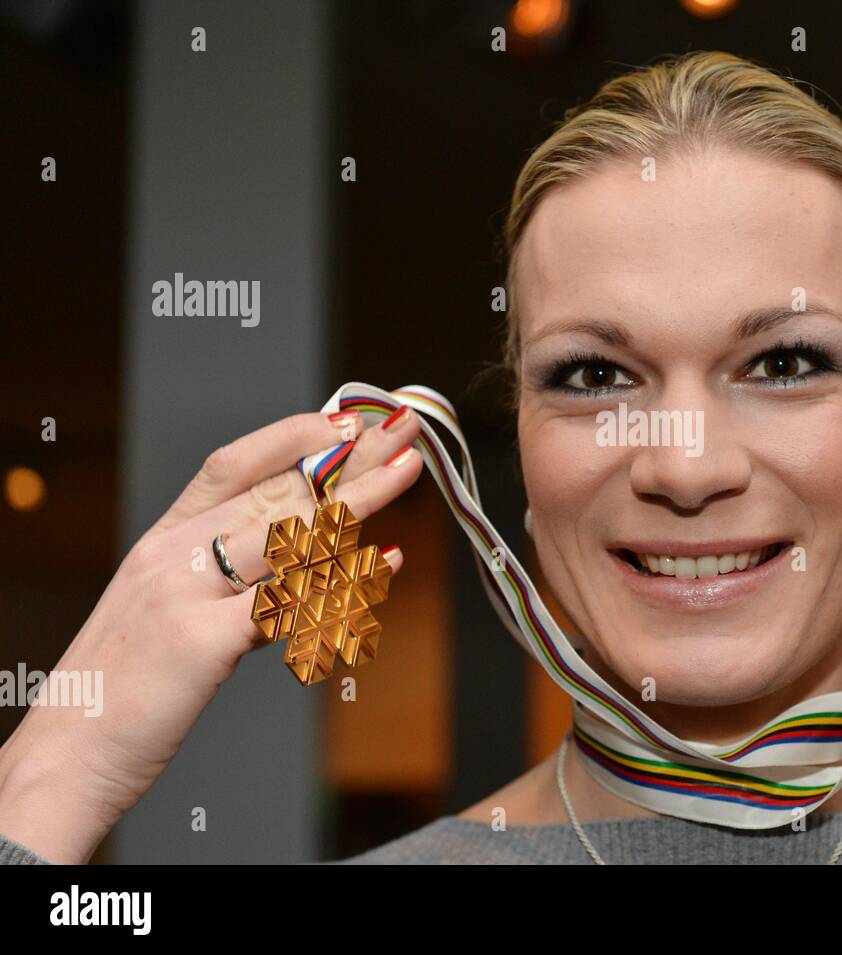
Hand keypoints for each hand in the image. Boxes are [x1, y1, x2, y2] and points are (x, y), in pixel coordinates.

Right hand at [0, 406, 423, 862]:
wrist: (66, 758)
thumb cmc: (123, 692)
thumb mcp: (167, 614)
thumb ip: (231, 582)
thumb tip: (306, 560)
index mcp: (162, 542)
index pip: (234, 464)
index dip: (294, 436)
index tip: (346, 421)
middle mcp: (173, 556)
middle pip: (279, 491)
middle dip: (349, 457)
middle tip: (403, 429)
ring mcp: (186, 594)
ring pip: (291, 532)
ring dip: (361, 498)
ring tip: (410, 470)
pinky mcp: (204, 642)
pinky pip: (292, 599)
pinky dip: (345, 578)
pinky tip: (385, 560)